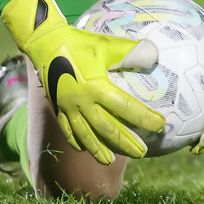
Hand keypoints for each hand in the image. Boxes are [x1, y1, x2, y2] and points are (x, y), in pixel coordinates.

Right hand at [1, 0, 164, 163]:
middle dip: (125, 143)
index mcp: (96, 88)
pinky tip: (83, 148)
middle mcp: (82, 102)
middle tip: (141, 153)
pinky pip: (67, 128)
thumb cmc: (78, 43)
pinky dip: (76, 140)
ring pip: (85, 134)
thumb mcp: (106, 45)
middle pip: (106, 129)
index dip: (144, 118)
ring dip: (98, 149)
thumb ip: (130, 51)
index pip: (125, 108)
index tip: (160, 125)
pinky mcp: (58, 106)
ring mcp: (68, 107)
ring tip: (110, 161)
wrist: (44, 43)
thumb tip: (155, 56)